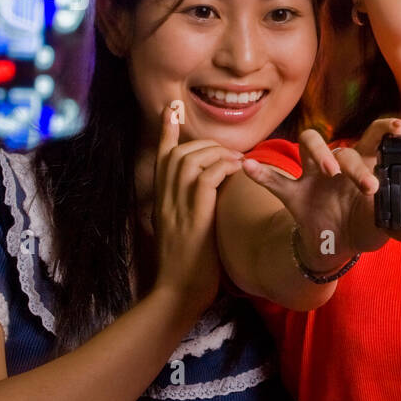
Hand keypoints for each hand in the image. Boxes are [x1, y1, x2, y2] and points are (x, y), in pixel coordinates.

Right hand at [151, 104, 243, 316]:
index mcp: (161, 200)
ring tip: (237, 161)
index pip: (161, 156)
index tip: (171, 109)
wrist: (178, 292)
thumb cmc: (188, 265)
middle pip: (178, 152)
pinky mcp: (193, 214)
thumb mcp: (186, 229)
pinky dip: (224, 168)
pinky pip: (208, 176)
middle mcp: (164, 198)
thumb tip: (209, 191)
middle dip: (205, 144)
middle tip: (229, 152)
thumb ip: (191, 206)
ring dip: (218, 154)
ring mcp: (176, 205)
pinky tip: (239, 170)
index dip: (167, 130)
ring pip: (192, 159)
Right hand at [241, 117, 400, 270]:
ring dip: (318, 154)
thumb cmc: (363, 226)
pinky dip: (261, 173)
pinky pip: (275, 180)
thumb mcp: (383, 228)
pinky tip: (247, 167)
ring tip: (327, 171)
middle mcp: (338, 164)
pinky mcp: (294, 194)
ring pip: (308, 146)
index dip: (386, 128)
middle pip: (343, 148)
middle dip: (355, 165)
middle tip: (368, 187)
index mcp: (364, 166)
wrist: (336, 247)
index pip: (374, 138)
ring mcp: (313, 176)